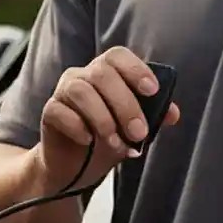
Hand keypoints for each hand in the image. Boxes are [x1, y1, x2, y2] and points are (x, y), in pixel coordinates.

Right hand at [37, 46, 180, 188]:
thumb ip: (154, 117)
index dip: (136, 69)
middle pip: (102, 75)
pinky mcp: (49, 111)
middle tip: (139, 132)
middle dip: (125, 104)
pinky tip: (89, 141)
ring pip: (81, 91)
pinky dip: (77, 126)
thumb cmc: (107, 138)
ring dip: (103, 119)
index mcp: (107, 72)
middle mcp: (83, 75)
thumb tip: (173, 114)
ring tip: (116, 143)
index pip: (118, 56)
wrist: (75, 166)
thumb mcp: (135, 129)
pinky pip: (59, 111)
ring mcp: (63, 91)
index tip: (152, 91)